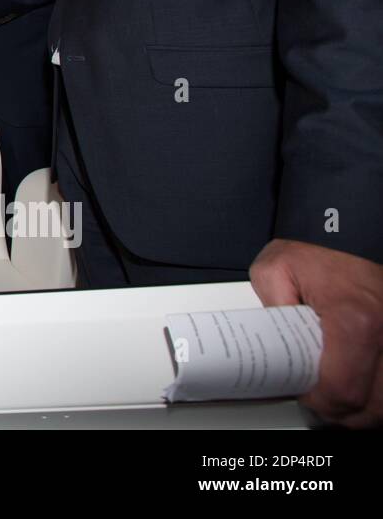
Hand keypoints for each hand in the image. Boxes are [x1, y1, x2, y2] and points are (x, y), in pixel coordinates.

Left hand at [250, 239, 381, 426]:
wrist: (349, 227)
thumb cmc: (317, 246)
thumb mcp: (273, 270)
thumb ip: (267, 312)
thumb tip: (268, 347)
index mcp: (355, 322)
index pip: (343, 390)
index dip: (321, 402)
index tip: (306, 395)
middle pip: (374, 405)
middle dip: (344, 412)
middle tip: (321, 401)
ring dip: (366, 406)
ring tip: (340, 398)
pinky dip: (379, 390)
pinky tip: (362, 386)